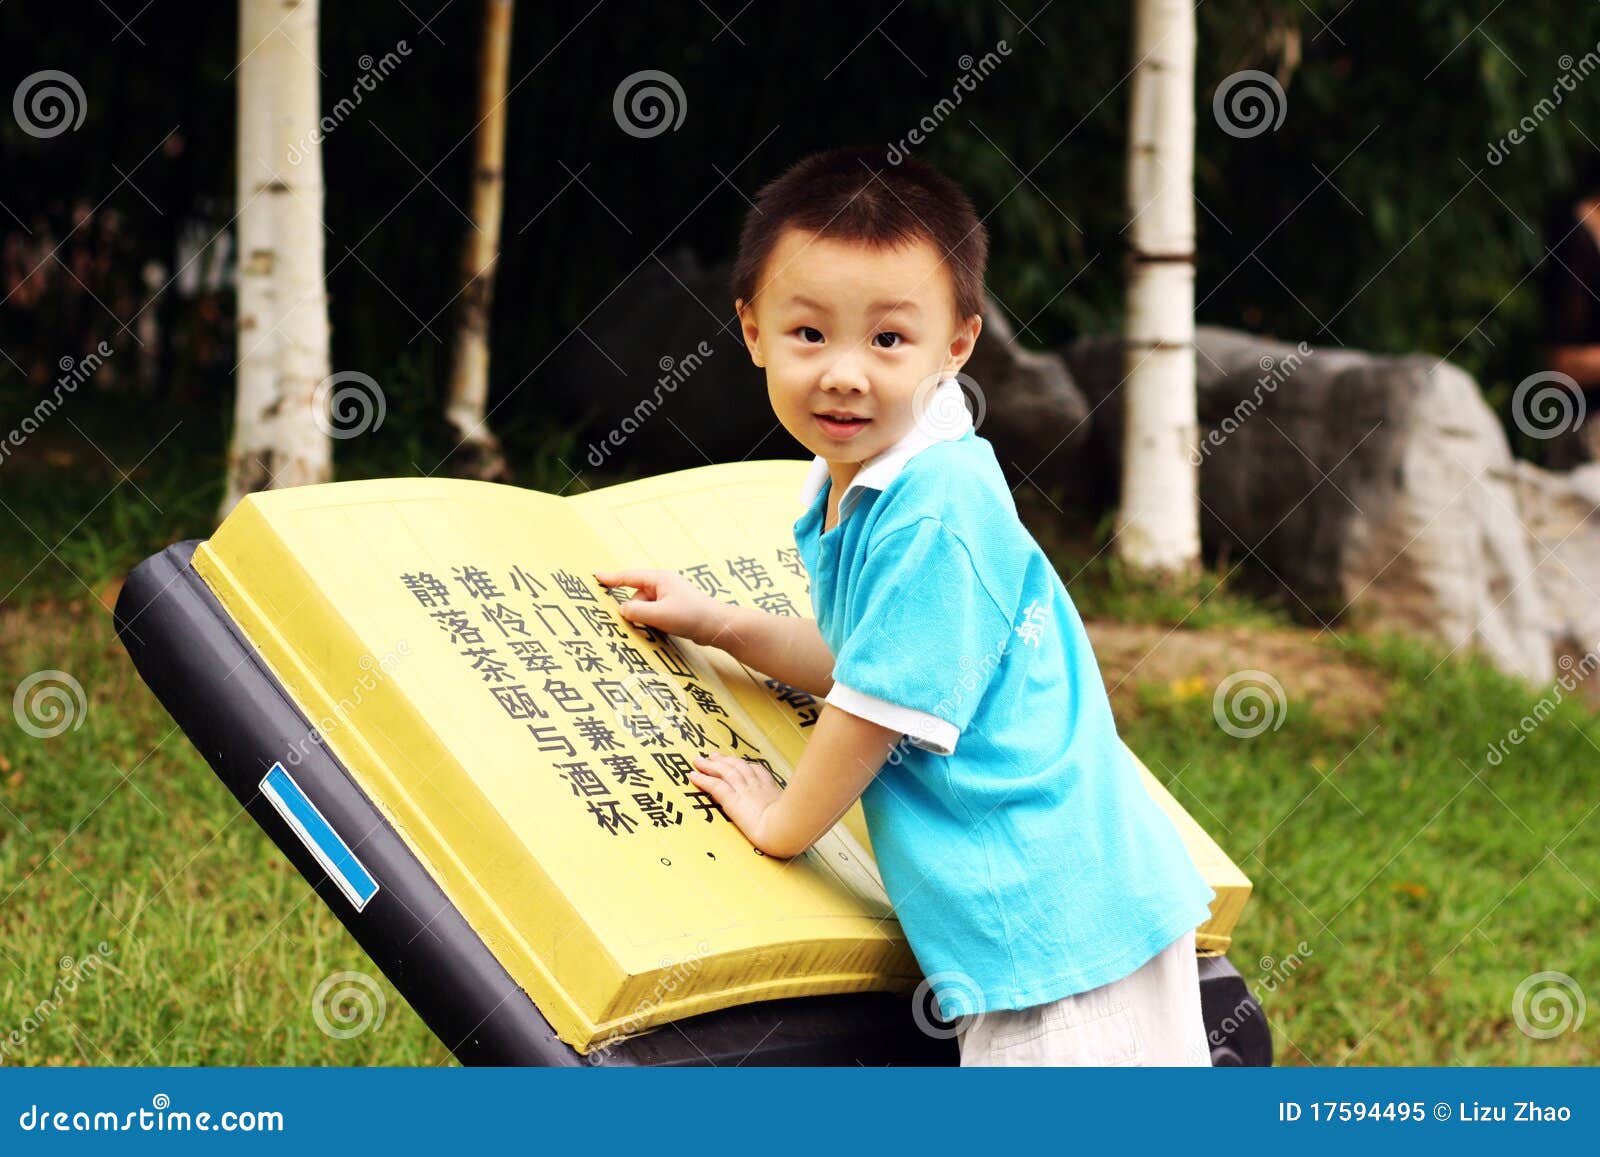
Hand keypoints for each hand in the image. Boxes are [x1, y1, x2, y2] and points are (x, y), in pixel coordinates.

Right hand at [594, 567, 723, 644]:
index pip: (630, 577)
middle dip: (636, 611)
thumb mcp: (659, 614)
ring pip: (645, 609)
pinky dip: (655, 622)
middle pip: (637, 598)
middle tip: (648, 622)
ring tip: (663, 627)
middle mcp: (664, 585)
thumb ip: (636, 611)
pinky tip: (666, 630)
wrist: (717, 626)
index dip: (612, 578)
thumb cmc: (691, 616)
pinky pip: (655, 615)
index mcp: (659, 579)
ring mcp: (669, 597)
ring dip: (647, 619)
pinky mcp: (674, 609)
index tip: (597, 577)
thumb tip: (622, 610)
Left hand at [689, 753, 786, 853]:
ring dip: (710, 765)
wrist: (785, 830)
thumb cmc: (793, 829)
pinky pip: (714, 786)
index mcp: (772, 790)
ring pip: (724, 772)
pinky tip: (692, 775)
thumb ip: (793, 814)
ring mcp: (744, 791)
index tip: (739, 762)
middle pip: (738, 767)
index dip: (746, 765)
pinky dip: (702, 779)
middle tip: (713, 756)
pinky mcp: (733, 801)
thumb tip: (800, 821)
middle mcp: (757, 786)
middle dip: (725, 760)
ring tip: (698, 761)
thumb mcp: (796, 817)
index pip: (758, 771)